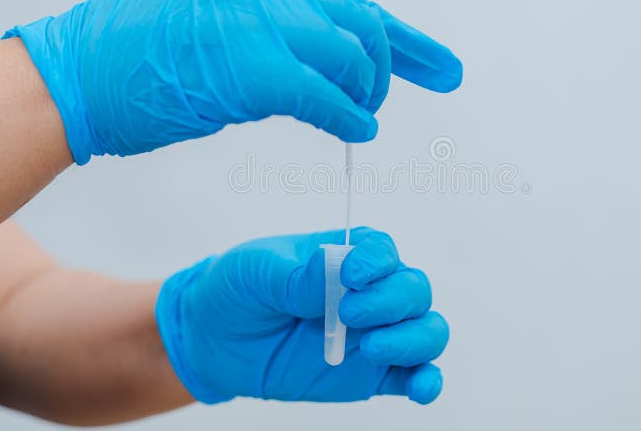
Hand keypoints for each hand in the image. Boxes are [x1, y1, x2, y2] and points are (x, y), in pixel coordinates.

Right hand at [4, 0, 462, 163]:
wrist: (72, 76)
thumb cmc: (132, 60)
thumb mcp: (209, 26)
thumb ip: (263, 32)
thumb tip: (313, 64)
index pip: (346, 2)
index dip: (398, 36)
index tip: (437, 63)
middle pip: (361, 24)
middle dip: (398, 61)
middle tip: (404, 94)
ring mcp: (259, 22)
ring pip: (349, 57)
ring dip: (365, 94)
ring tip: (361, 118)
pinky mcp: (253, 67)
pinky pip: (324, 95)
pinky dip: (348, 117)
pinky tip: (357, 132)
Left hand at [155, 227, 448, 403]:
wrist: (213, 342)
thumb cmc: (237, 291)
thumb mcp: (256, 272)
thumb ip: (298, 275)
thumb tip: (336, 269)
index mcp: (346, 257)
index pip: (382, 251)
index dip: (376, 263)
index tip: (351, 277)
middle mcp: (371, 293)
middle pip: (413, 290)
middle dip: (391, 302)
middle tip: (349, 314)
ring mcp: (375, 334)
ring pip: (425, 332)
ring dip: (412, 340)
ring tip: (371, 349)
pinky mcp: (371, 375)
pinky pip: (413, 377)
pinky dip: (427, 382)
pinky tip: (419, 388)